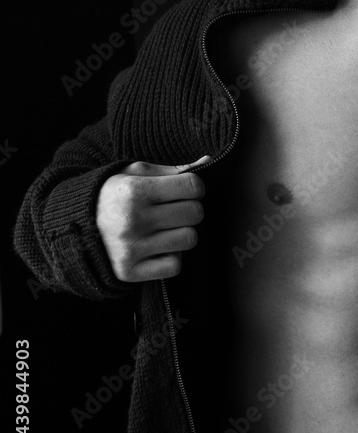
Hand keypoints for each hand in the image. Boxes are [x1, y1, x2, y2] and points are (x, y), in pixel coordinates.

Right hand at [96, 156, 210, 282]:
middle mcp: (132, 220)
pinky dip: (170, 257)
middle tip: (173, 210)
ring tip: (163, 228)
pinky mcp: (130, 272)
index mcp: (134, 191)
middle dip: (189, 209)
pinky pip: (174, 266)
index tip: (184, 190)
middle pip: (195, 213)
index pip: (192, 186)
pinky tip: (155, 248)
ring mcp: (131, 248)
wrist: (74, 227)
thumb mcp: (135, 173)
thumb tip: (208, 161)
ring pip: (189, 239)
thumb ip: (173, 169)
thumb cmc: (113, 195)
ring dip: (181, 233)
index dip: (194, 187)